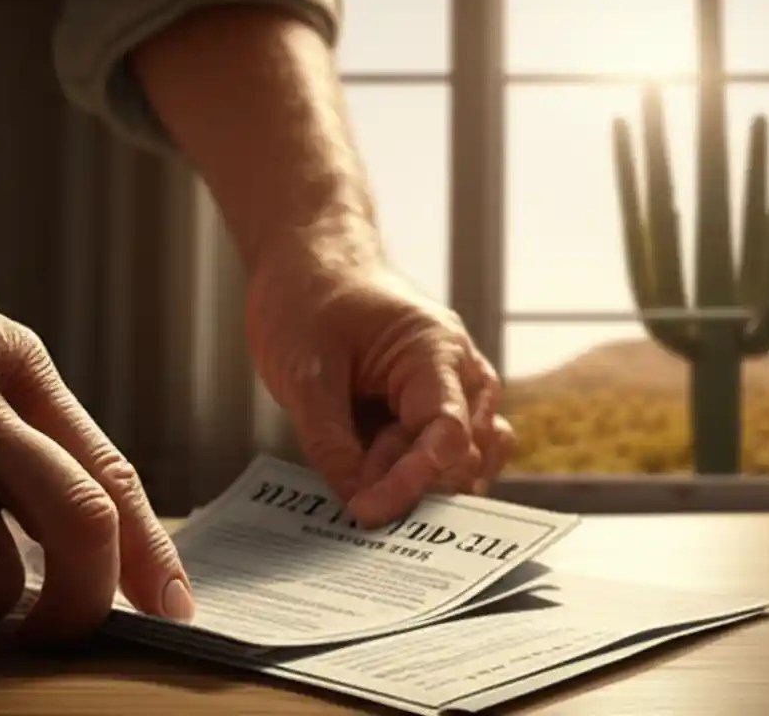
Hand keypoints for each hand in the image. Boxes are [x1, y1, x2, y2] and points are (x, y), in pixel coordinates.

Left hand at [245, 225, 515, 527]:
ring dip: (419, 482)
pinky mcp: (433, 405)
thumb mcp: (303, 371)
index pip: (445, 434)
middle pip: (461, 455)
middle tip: (349, 487)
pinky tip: (373, 478)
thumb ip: (329, 440)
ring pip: (465, 461)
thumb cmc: (309, 297)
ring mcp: (453, 389)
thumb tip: (355, 499)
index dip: (411, 480)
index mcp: (434, 351)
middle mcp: (460, 372)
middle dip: (407, 481)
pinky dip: (416, 475)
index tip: (366, 510)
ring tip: (362, 475)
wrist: (310, 259)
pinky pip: (444, 453)